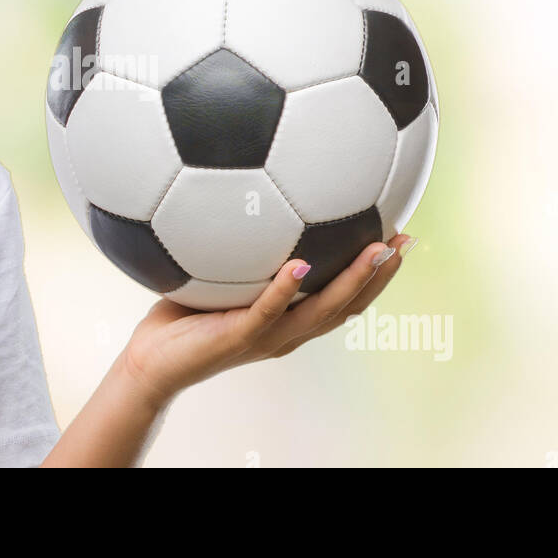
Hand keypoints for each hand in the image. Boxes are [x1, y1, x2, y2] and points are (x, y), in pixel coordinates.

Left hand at [120, 233, 414, 406]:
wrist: (152, 361)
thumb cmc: (185, 317)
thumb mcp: (222, 276)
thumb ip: (243, 247)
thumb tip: (250, 196)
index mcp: (291, 318)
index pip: (345, 297)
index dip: (376, 273)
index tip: (399, 237)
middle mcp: (288, 330)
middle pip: (348, 305)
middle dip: (380, 275)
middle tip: (405, 241)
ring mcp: (267, 335)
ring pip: (321, 310)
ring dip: (351, 280)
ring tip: (376, 250)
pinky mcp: (239, 336)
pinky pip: (267, 311)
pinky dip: (285, 289)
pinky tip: (299, 264)